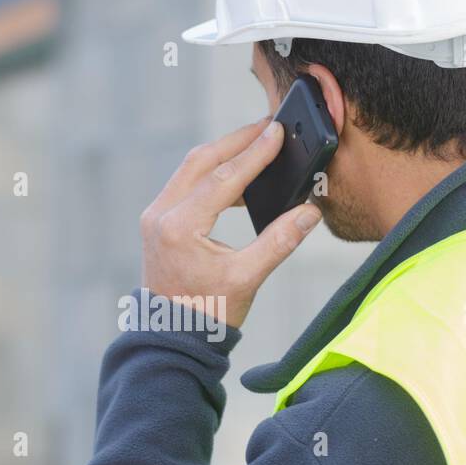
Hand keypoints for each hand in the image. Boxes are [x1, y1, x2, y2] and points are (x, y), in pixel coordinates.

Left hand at [140, 118, 322, 328]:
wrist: (173, 337)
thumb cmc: (208, 313)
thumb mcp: (247, 279)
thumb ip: (279, 242)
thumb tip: (310, 211)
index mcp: (179, 228)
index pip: (223, 178)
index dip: (255, 153)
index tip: (278, 132)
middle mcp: (161, 215)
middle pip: (201, 160)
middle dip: (237, 141)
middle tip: (270, 127)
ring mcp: (155, 216)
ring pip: (191, 168)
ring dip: (224, 154)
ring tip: (259, 146)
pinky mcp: (157, 220)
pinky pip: (186, 183)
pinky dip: (212, 172)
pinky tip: (239, 178)